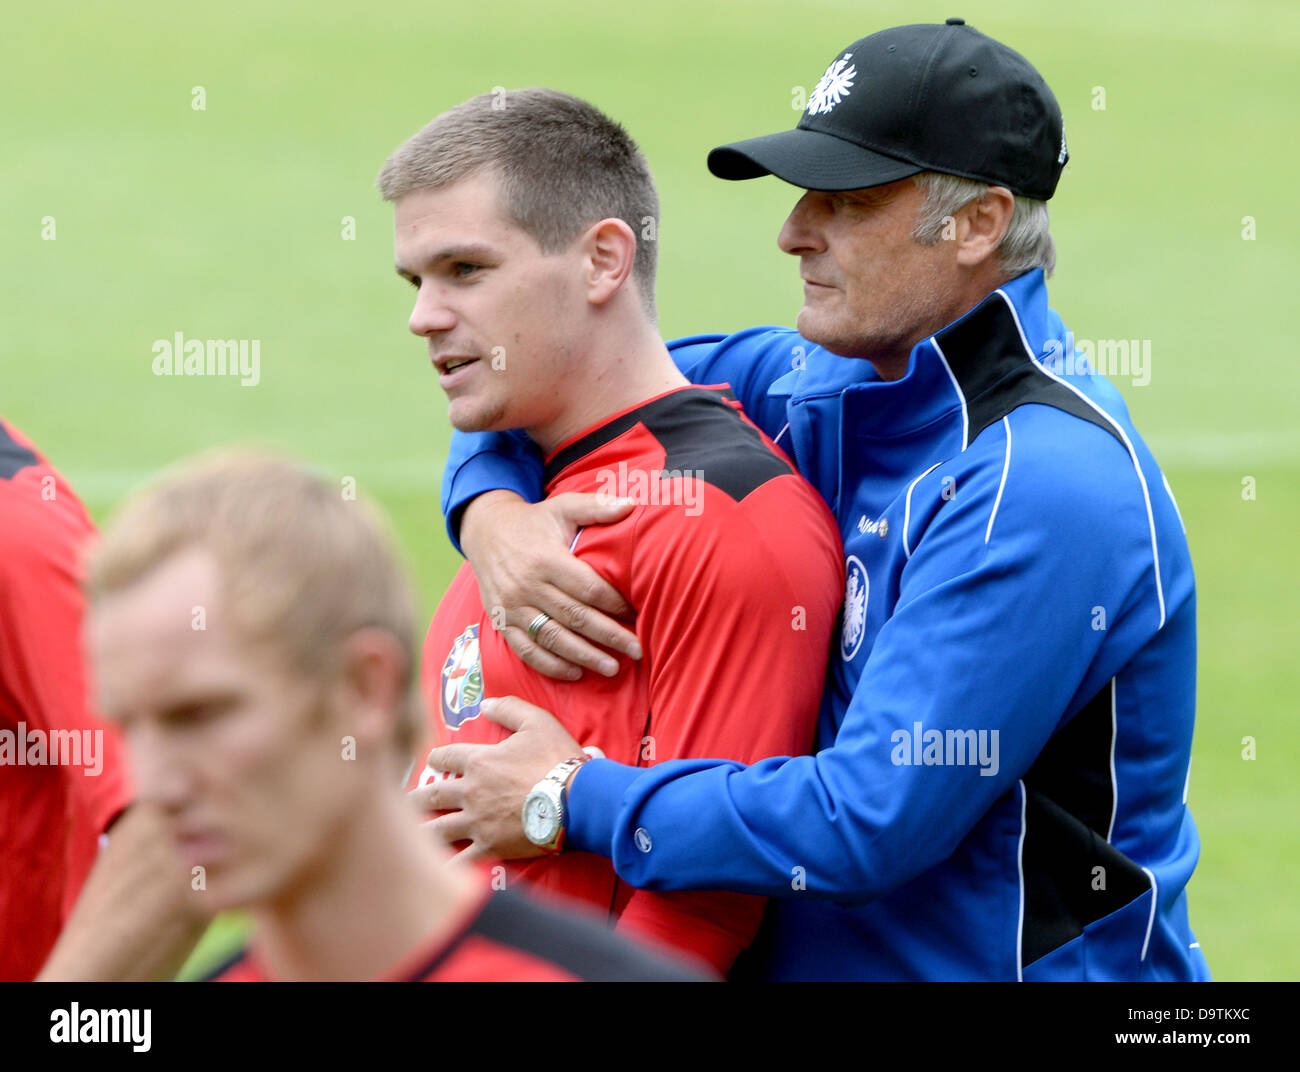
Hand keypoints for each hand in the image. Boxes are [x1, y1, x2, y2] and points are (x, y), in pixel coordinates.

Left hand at [410, 696, 583, 861]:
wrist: (576, 800)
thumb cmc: (557, 759)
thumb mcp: (537, 722)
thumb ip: (510, 708)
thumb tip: (486, 703)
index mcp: (478, 761)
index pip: (445, 758)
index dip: (437, 758)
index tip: (433, 762)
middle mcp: (470, 792)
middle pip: (432, 795)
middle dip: (415, 799)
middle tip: (403, 804)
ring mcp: (477, 822)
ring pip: (437, 829)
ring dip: (421, 832)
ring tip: (407, 838)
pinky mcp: (489, 847)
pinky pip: (460, 860)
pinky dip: (445, 865)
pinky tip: (432, 871)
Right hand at [460, 490, 641, 679]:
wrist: (485, 532)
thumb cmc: (534, 521)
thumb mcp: (563, 506)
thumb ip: (596, 507)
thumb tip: (632, 504)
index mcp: (546, 559)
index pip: (588, 589)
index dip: (615, 604)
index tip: (637, 614)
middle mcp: (527, 586)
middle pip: (575, 617)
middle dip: (608, 637)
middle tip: (636, 651)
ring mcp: (512, 607)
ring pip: (553, 639)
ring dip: (584, 657)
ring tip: (612, 668)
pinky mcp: (501, 621)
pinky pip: (526, 650)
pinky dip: (550, 665)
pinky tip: (574, 673)